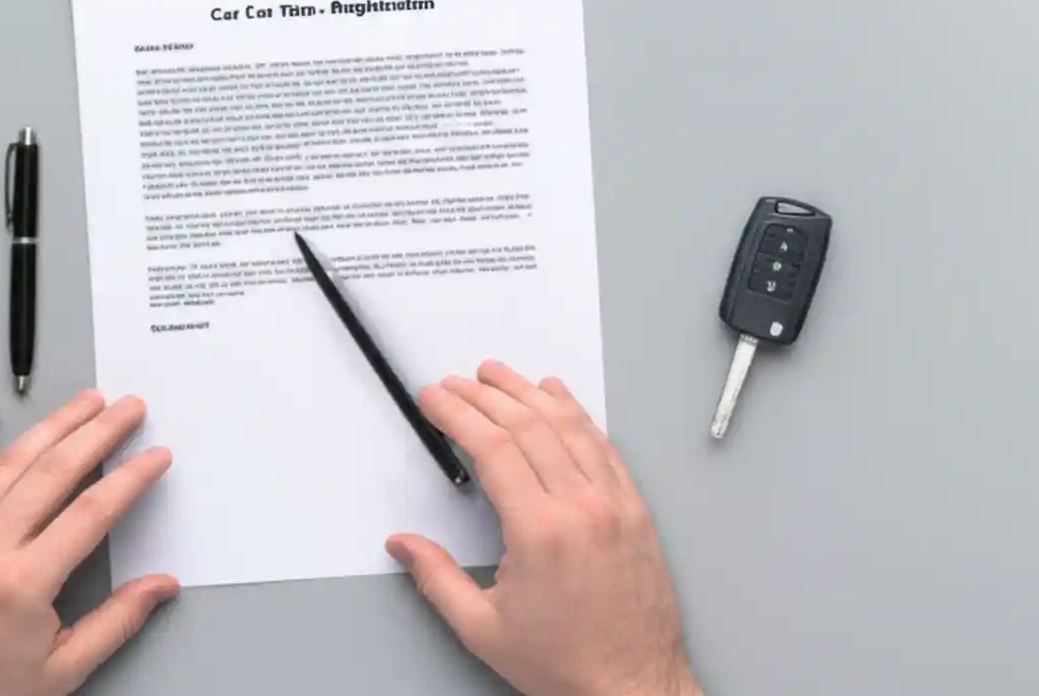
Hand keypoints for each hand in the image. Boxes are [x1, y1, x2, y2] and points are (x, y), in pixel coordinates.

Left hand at [0, 391, 177, 695]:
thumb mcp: (60, 673)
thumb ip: (116, 623)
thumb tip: (161, 587)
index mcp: (25, 583)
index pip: (93, 511)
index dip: (132, 478)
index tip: (155, 457)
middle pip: (55, 473)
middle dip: (99, 433)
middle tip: (128, 408)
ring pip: (8, 465)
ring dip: (50, 426)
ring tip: (82, 403)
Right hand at [386, 361, 701, 695]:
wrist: (634, 687)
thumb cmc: (567, 664)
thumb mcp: (483, 628)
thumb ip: (436, 578)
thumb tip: (402, 544)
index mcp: (541, 531)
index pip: (493, 447)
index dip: (458, 414)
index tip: (436, 398)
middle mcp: (582, 507)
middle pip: (529, 426)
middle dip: (486, 395)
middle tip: (458, 382)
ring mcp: (615, 504)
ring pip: (570, 426)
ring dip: (530, 392)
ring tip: (501, 374)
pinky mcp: (636, 510)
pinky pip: (604, 446)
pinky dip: (578, 415)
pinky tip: (560, 398)